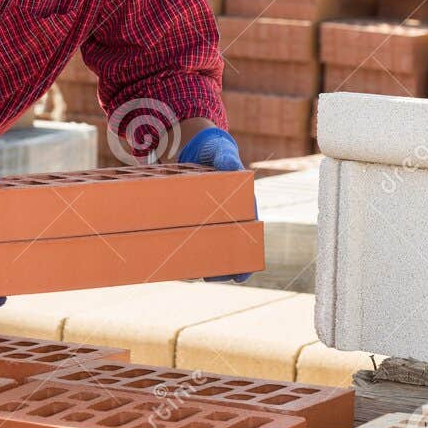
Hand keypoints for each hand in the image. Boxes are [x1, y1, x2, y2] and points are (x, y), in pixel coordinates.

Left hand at [178, 127, 255, 282]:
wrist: (195, 148)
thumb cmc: (214, 152)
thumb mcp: (221, 152)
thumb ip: (227, 159)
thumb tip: (231, 165)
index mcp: (241, 205)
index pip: (247, 234)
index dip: (246, 256)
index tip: (243, 276)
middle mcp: (227, 215)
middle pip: (228, 247)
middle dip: (222, 266)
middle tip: (213, 279)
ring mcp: (209, 217)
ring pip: (210, 246)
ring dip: (204, 262)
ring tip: (197, 275)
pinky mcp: (191, 216)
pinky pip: (191, 236)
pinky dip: (187, 249)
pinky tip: (179, 261)